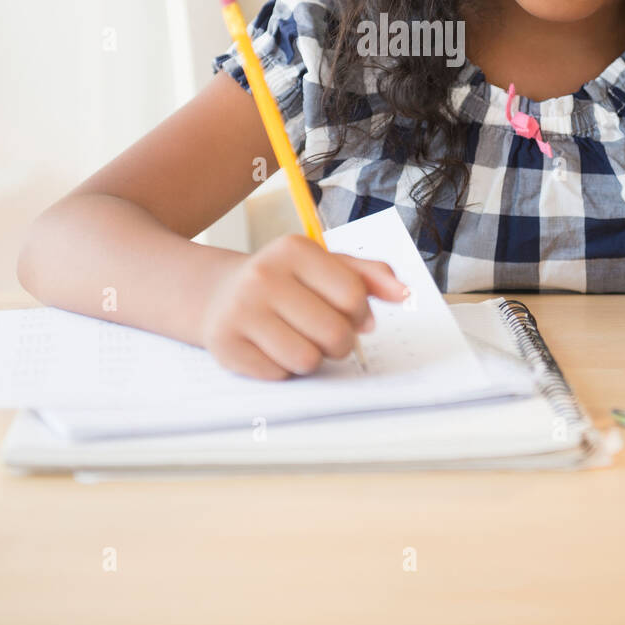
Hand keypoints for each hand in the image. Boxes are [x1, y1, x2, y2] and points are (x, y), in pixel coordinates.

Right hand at [199, 234, 407, 378]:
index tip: (349, 313)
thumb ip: (370, 276)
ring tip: (297, 339)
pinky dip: (282, 368)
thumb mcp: (325, 266)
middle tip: (323, 333)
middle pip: (334, 334)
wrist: (220, 294)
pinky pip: (278, 375)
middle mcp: (263, 275)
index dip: (359, 314)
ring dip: (311, 358)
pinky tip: (270, 348)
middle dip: (339, 342)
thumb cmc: (286, 282)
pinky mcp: (225, 344)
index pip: (353, 296)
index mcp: (294, 250)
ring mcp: (240, 310)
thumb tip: (404, 294)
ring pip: (307, 359)